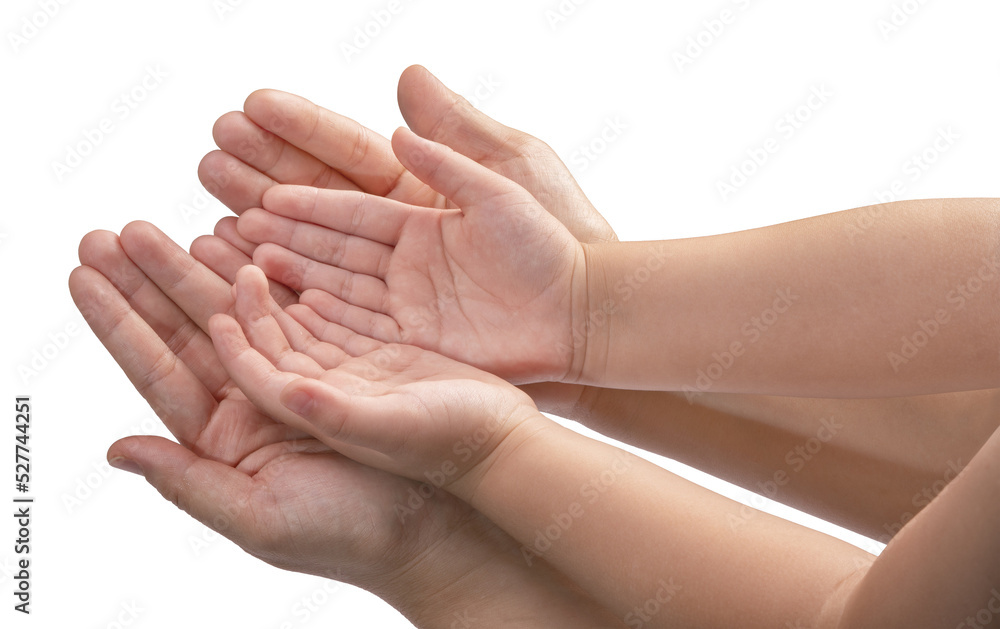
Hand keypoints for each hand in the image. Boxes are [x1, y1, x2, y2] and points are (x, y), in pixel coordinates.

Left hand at [69, 222, 490, 593]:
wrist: (448, 513)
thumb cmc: (355, 531)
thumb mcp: (264, 518)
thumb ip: (192, 482)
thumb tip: (121, 449)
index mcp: (232, 442)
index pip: (164, 372)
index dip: (123, 324)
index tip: (87, 274)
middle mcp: (263, 405)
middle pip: (197, 331)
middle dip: (159, 280)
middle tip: (121, 231)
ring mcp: (309, 377)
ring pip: (251, 311)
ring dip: (215, 267)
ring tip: (185, 221)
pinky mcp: (353, 359)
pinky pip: (305, 307)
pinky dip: (282, 272)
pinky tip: (259, 240)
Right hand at [198, 65, 616, 399]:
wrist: (582, 313)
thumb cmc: (554, 239)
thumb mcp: (508, 174)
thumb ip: (455, 140)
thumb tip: (407, 85)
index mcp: (420, 203)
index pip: (346, 169)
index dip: (296, 144)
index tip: (245, 118)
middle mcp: (399, 249)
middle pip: (320, 216)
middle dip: (264, 188)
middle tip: (209, 161)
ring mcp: (396, 296)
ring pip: (320, 267)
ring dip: (270, 246)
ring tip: (215, 222)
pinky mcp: (401, 338)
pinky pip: (340, 318)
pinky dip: (298, 301)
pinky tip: (255, 283)